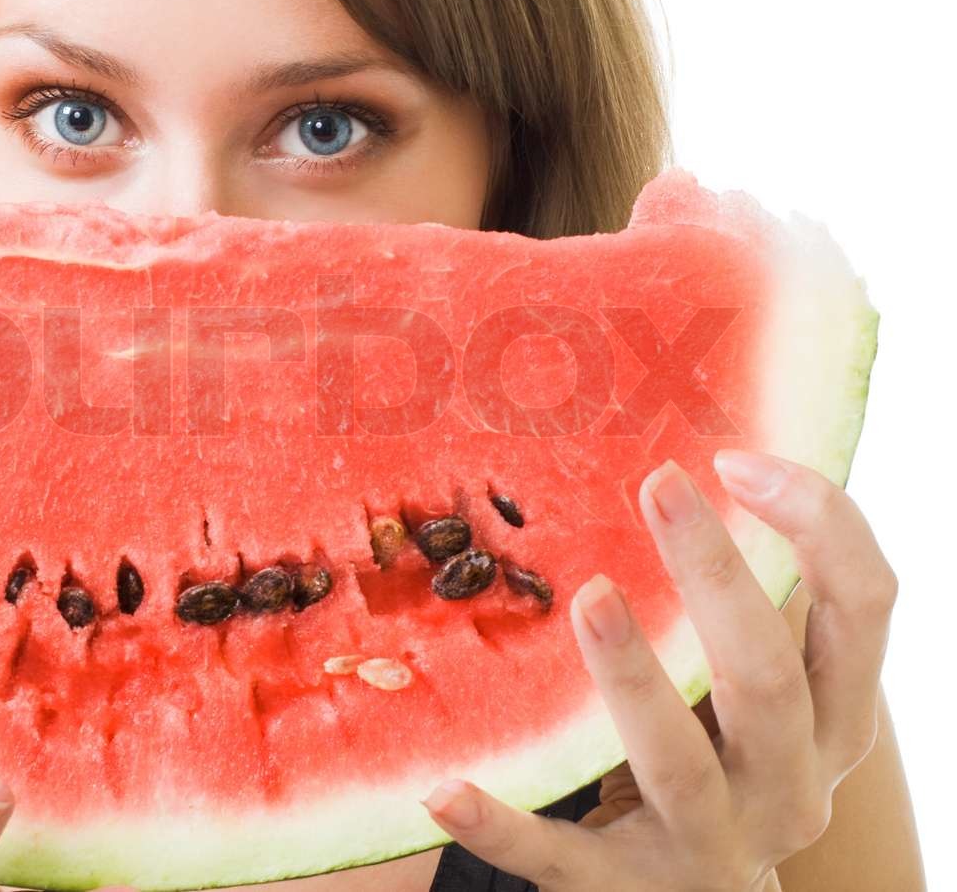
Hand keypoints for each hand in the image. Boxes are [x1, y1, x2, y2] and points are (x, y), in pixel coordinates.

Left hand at [423, 451, 895, 890]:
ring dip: (632, 676)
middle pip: (767, 676)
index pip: (864, 610)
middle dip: (714, 578)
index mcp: (833, 721)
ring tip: (589, 597)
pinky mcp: (619, 886)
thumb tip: (685, 468)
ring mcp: (705, 843)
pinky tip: (443, 787)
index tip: (733, 457)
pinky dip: (499, 825)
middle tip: (657, 484)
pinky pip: (555, 856)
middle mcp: (787, 786)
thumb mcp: (761, 695)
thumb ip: (743, 610)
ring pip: (673, 759)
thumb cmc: (723, 760)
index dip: (820, 525)